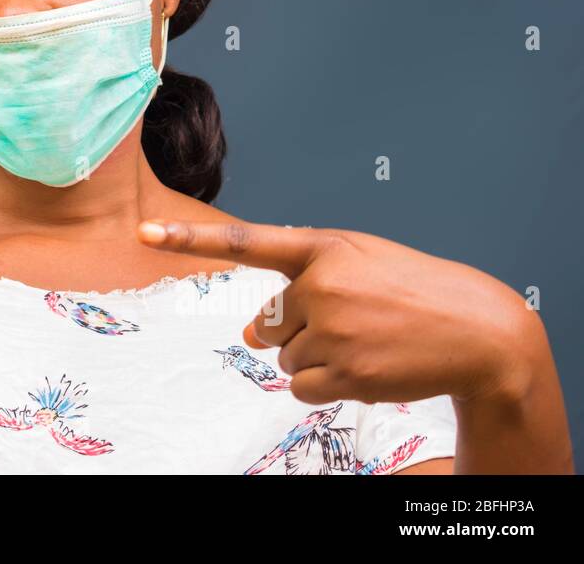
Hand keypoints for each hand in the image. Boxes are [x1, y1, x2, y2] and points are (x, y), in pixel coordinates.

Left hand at [137, 218, 544, 407]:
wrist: (477, 328)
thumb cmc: (408, 290)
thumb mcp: (356, 263)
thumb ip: (297, 285)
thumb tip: (247, 334)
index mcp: (321, 247)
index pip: (244, 242)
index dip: (189, 240)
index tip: (143, 233)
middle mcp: (321, 284)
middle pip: (266, 323)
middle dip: (297, 329)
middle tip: (350, 322)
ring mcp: (333, 328)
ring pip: (282, 357)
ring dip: (316, 357)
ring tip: (364, 341)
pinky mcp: (345, 370)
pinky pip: (299, 387)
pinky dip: (324, 384)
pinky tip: (363, 367)